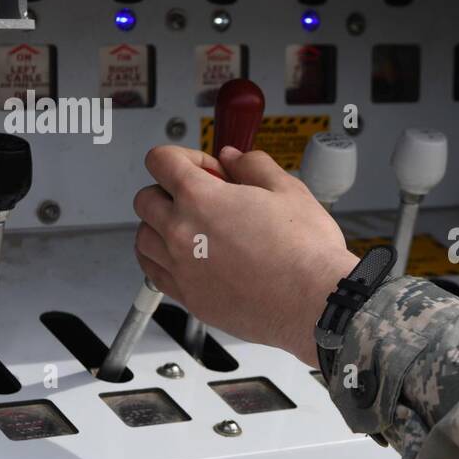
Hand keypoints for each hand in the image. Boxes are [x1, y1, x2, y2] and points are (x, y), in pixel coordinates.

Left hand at [133, 145, 357, 365]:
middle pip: (145, 199)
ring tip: (190, 228)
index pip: (161, 160)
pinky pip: (154, 274)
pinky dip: (162, 261)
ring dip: (160, 226)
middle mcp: (182, 233)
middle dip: (169, 191)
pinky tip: (184, 258)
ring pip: (144, 238)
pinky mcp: (190, 299)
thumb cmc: (306, 252)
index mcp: (202, 198)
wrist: (314, 302)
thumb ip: (254, 166)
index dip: (181, 156)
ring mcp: (182, 270)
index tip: (201, 166)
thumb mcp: (289, 190)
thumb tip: (235, 158)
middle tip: (199, 197)